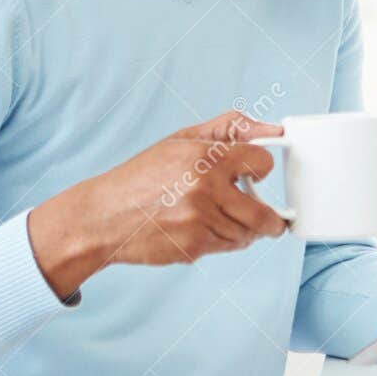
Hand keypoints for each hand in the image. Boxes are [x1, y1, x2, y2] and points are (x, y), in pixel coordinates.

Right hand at [27, 110, 289, 299]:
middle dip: (272, 220)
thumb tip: (271, 130)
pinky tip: (207, 231)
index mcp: (205, 157)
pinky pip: (227, 247)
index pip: (261, 162)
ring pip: (246, 233)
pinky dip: (225, 242)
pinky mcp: (193, 247)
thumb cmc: (142, 177)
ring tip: (227, 221)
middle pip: (263, 213)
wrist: (102, 218)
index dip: (261, 168)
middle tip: (274, 221)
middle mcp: (205, 189)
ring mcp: (200, 220)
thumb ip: (228, 128)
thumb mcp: (181, 140)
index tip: (257, 174)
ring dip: (245, 231)